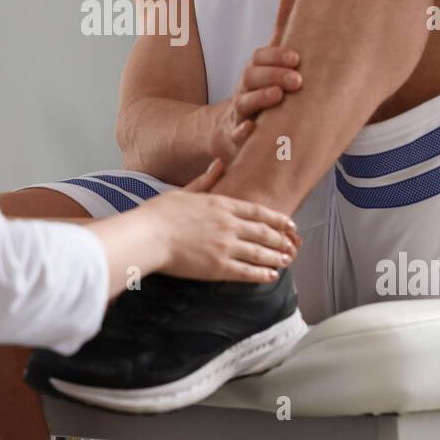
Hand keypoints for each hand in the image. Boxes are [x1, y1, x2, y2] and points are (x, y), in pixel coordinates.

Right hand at [142, 157, 301, 282]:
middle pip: (264, 232)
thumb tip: (219, 163)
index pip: (258, 212)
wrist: (148, 236)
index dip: (277, 219)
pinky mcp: (219, 267)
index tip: (289, 224)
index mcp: (222, 205)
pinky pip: (247, 272)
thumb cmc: (159, 214)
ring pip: (260, 253)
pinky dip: (262, 274)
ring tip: (285, 261)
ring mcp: (226, 246)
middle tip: (291, 245)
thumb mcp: (185, 191)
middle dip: (281, 240)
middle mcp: (229, 225)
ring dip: (276, 257)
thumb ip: (206, 180)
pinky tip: (271, 276)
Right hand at [209, 0, 300, 163]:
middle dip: (274, 76)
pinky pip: (236, 135)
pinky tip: (252, 130)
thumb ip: (281, 30)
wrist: (226, 128)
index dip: (277, 56)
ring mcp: (238, 113)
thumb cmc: (258, 90)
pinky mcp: (236, 137)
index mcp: (254, 71)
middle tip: (298, 80)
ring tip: (278, 96)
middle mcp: (244, 89)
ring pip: (244, 103)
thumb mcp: (269, 61)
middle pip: (252, 77)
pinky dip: (242, 133)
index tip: (297, 58)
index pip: (261, 57)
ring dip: (260, 99)